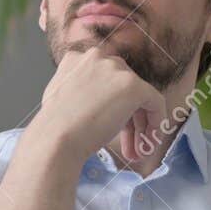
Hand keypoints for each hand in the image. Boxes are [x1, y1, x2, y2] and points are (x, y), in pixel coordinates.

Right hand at [38, 45, 167, 159]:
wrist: (56, 137)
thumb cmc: (54, 126)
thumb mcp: (62, 96)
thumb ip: (79, 90)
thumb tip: (96, 102)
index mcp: (77, 58)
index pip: (104, 82)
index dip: (111, 107)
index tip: (113, 129)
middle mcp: (98, 57)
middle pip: (122, 89)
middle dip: (127, 120)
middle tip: (129, 145)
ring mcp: (116, 70)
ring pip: (138, 97)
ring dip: (139, 127)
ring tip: (137, 152)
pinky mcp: (133, 85)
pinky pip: (154, 101)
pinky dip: (156, 121)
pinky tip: (149, 141)